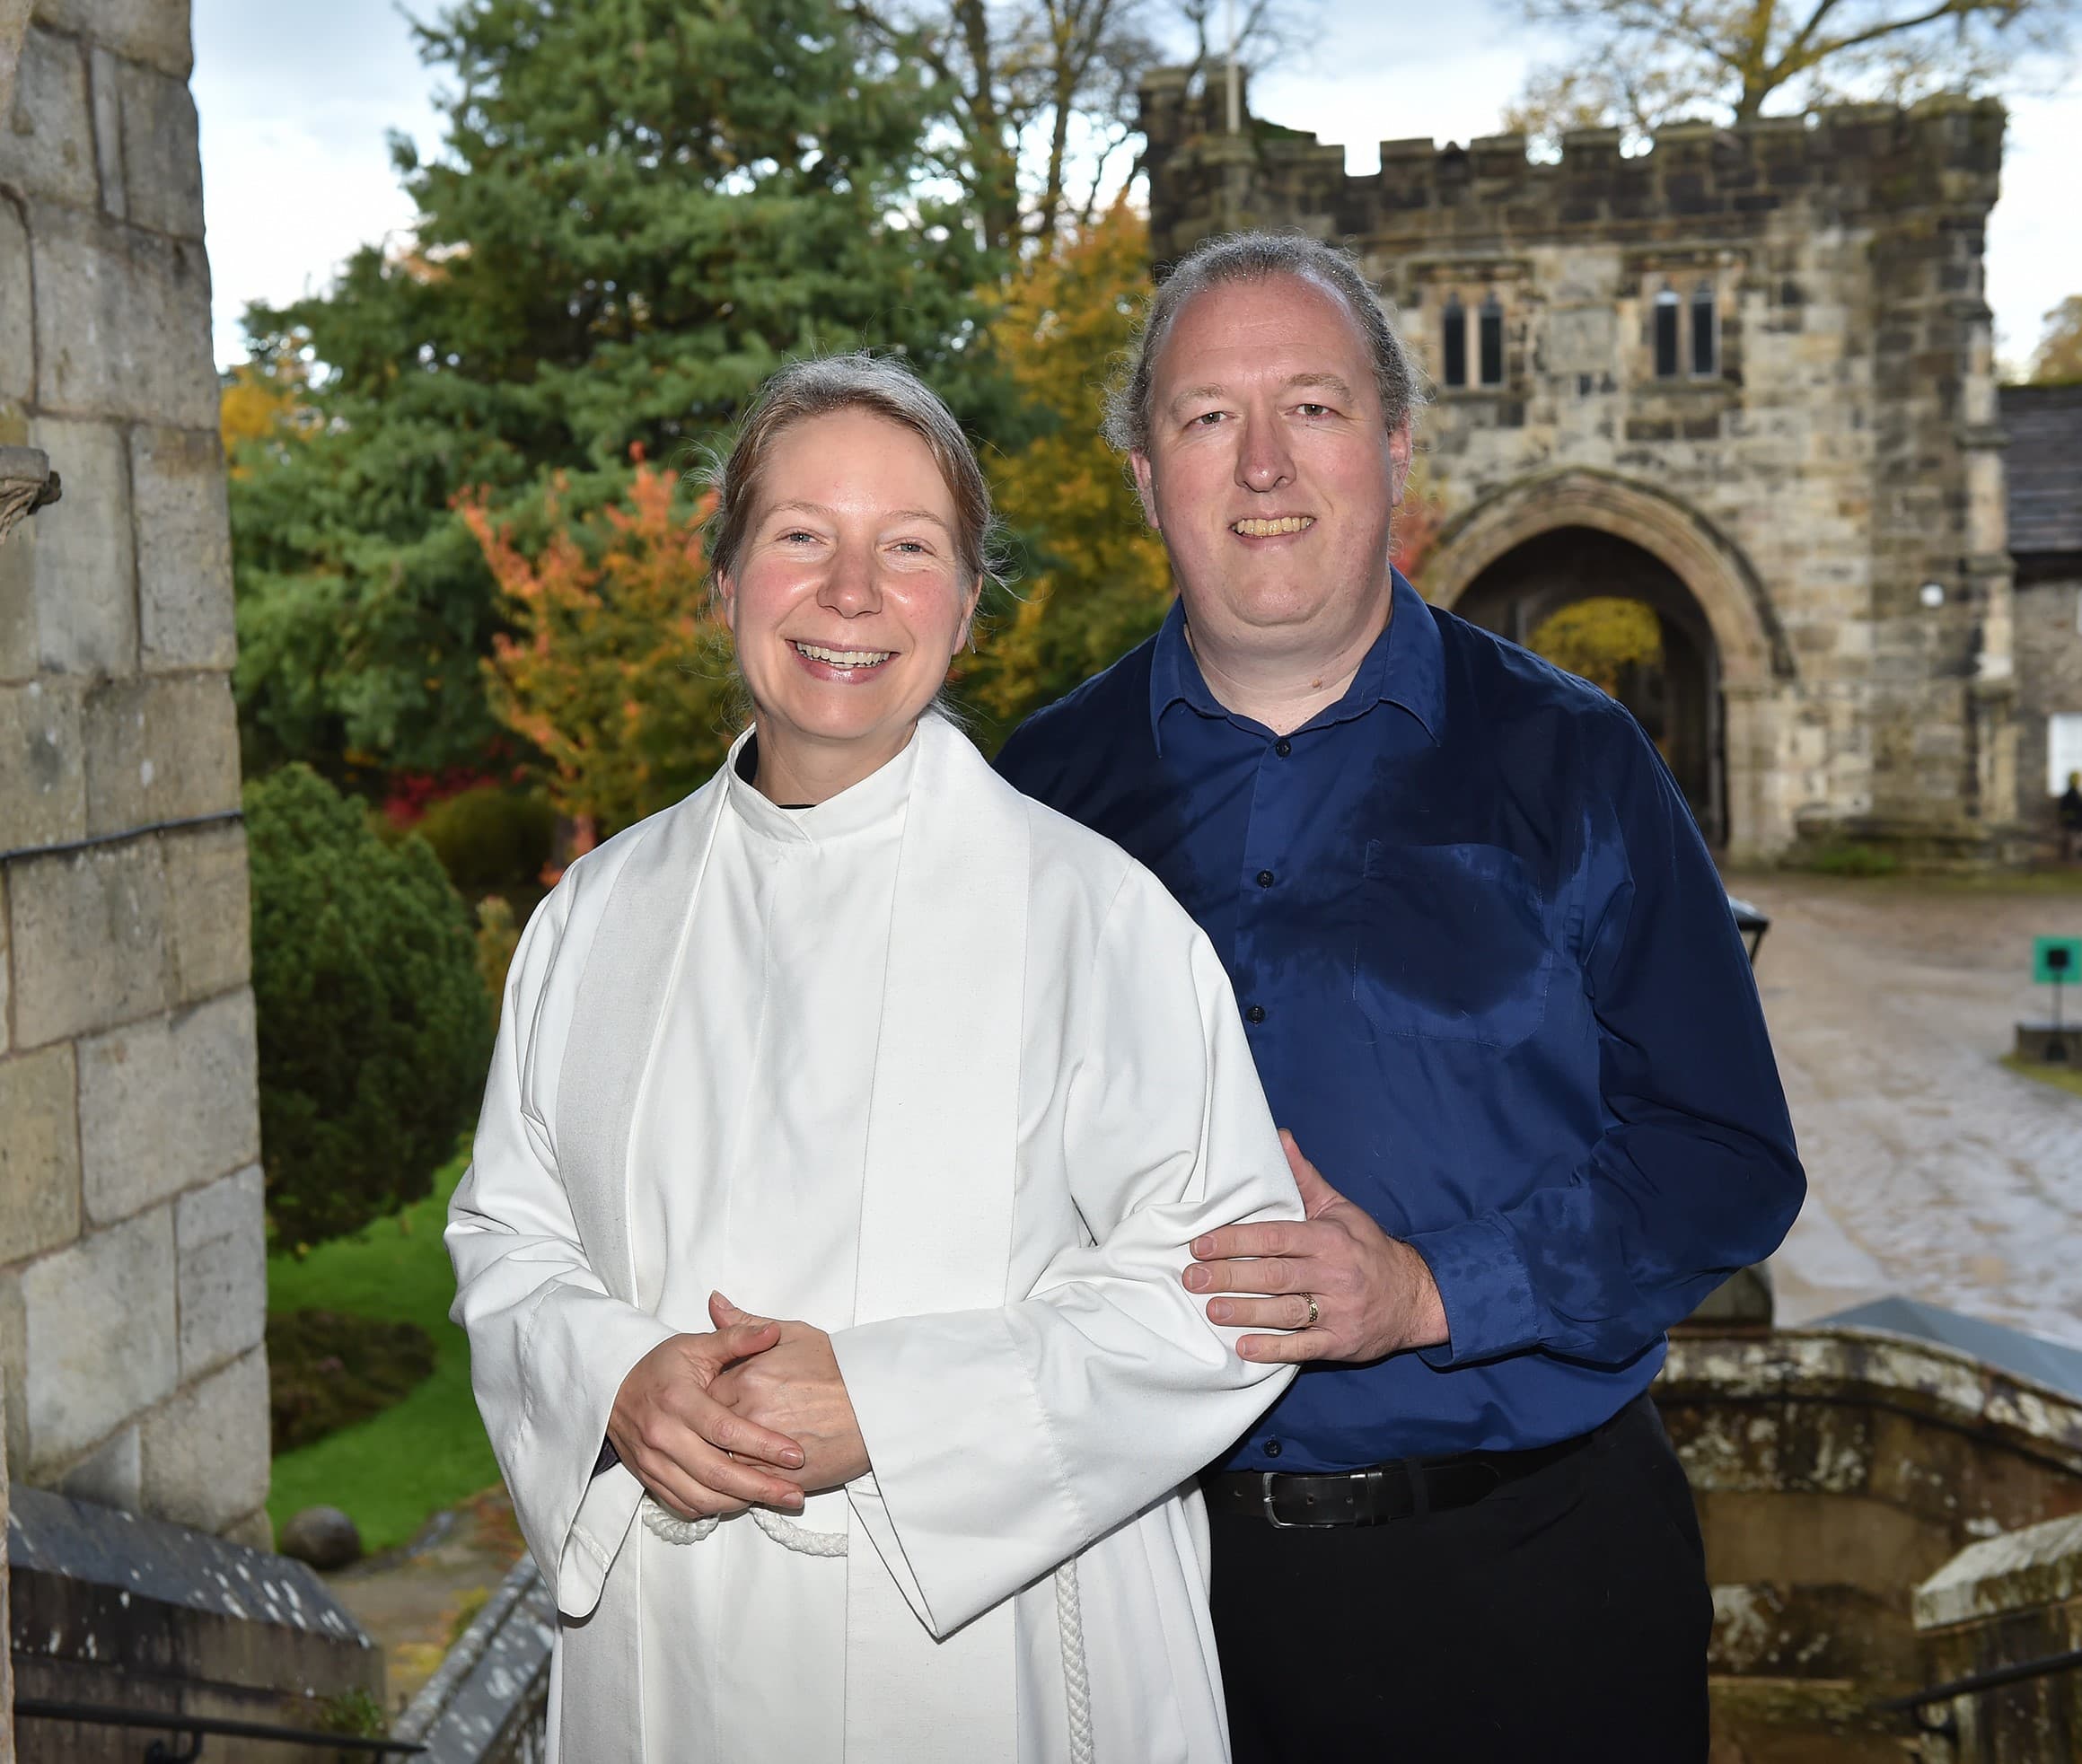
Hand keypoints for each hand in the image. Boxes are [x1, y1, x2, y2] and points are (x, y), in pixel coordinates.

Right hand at [608, 1320, 806, 1520]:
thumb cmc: (660, 1367)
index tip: (796, 1454)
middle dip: (760, 1487)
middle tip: (795, 1493)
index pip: (726, 1430)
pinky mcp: (648, 1479)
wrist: (611, 1388)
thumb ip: (736, 1338)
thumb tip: (773, 1332)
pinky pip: (683, 1504)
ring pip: (701, 1496)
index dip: (763, 1445)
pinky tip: (738, 1501)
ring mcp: (653, 1462)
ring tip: (773, 1498)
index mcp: (678, 1400)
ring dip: (740, 1502)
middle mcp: (664, 1435)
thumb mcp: (696, 1346)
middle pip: (716, 1473)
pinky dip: (713, 1507)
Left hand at [705, 1293, 870, 1491]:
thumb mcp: (792, 1334)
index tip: (712, 1403)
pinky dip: (743, 1482)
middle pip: (709, 1430)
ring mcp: (765, 1449)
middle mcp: (751, 1413)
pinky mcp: (781, 1477)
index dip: (707, 1400)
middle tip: (714, 1431)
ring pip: (723, 1461)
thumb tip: (714, 1303)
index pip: (704, 1395)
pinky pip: (747, 1486)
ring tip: (730, 1454)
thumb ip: (746, 1324)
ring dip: (723, 1459)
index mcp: (749, 1377)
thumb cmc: (838, 1367)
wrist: (878, 1403)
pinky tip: (749, 1474)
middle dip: (709, 1431)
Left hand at [1184, 1131, 1449, 1363]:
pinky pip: (1303, 1347)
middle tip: (1192, 1278)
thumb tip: (1280, 1137)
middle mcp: (1334, 1274)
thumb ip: (1306, 1179)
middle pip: (1274, 1275)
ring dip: (1246, 1312)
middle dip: (1230, 1276)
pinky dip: (1273, 1349)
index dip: (1236, 1240)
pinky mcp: (1341, 1342)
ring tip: (1211, 1310)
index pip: (1275, 1237)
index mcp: (1329, 1238)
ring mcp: (1339, 1310)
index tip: (1201, 1244)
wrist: (1414, 1297)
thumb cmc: (1367, 1249)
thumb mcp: (1341, 1210)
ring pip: (1286, 1312)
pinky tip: (1244, 1348)